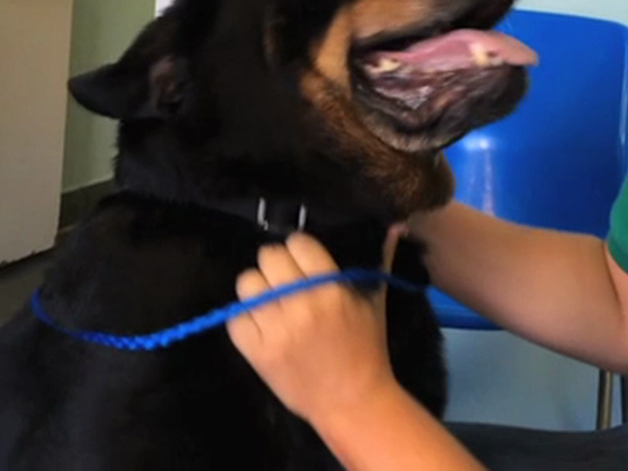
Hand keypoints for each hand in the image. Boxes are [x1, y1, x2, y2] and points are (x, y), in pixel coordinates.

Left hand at [227, 227, 403, 424]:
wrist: (352, 402)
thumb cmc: (367, 350)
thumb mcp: (375, 303)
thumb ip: (379, 261)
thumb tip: (394, 225)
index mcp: (331, 288)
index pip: (298, 243)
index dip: (298, 249)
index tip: (302, 261)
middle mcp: (302, 304)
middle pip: (268, 257)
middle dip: (275, 266)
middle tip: (283, 281)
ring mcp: (277, 329)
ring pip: (247, 283)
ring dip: (257, 290)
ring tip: (269, 303)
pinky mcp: (258, 352)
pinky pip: (234, 319)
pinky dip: (245, 320)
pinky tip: (261, 326)